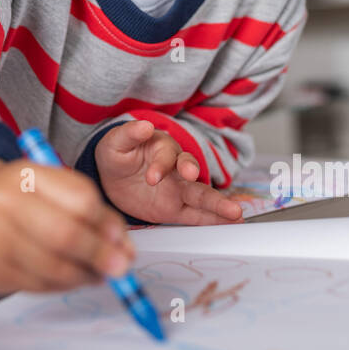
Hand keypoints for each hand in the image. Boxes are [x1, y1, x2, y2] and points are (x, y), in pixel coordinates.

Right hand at [0, 155, 134, 294]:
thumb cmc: (23, 196)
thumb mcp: (53, 186)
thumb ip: (91, 211)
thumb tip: (124, 249)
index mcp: (27, 173)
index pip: (80, 199)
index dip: (107, 223)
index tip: (122, 239)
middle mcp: (4, 202)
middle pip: (64, 234)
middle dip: (99, 255)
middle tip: (121, 268)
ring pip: (52, 266)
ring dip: (84, 276)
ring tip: (99, 275)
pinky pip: (38, 285)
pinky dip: (63, 285)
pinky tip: (72, 278)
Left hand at [94, 120, 242, 224]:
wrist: (111, 178)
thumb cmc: (117, 155)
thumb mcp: (116, 142)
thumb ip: (129, 134)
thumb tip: (145, 125)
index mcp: (162, 148)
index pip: (167, 156)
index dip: (161, 165)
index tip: (152, 178)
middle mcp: (175, 168)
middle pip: (192, 171)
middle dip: (197, 178)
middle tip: (196, 180)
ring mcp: (177, 190)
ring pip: (201, 196)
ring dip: (218, 204)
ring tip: (236, 213)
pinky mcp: (175, 210)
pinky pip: (196, 216)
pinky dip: (214, 221)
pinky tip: (232, 224)